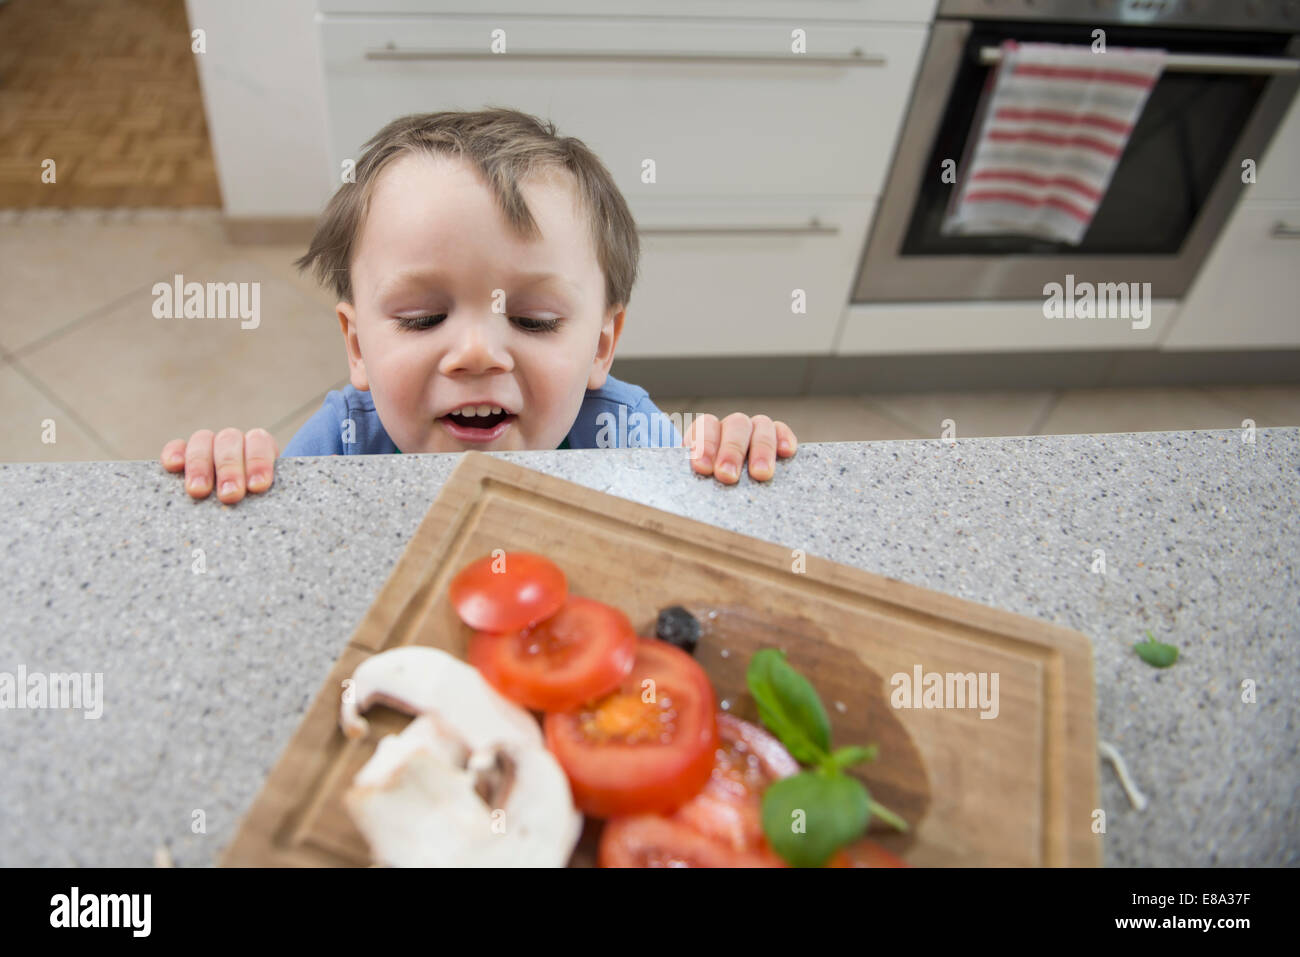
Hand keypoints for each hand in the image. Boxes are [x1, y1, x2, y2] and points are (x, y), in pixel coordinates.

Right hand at [160, 427, 279, 503]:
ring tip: (199, 491)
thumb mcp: (266, 496)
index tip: (258, 486)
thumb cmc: (257, 502)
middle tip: (230, 495)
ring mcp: (207, 444)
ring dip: (201, 465)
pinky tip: (174, 467)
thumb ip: (264, 492)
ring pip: (202, 441)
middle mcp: (233, 441)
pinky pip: (176, 447)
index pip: (260, 442)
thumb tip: (264, 498)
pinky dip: (174, 453)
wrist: (235, 508)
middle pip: (229, 442)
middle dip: (229, 469)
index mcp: (260, 444)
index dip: (258, 461)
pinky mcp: (183, 453)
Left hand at [684, 413, 797, 483]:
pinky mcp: (776, 438)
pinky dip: (784, 438)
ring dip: (761, 449)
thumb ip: (685, 480)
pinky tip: (786, 453)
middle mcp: (730, 428)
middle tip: (728, 476)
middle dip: (732, 451)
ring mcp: (754, 431)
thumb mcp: (690, 483)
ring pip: (761, 426)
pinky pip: (781, 431)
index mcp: (705, 433)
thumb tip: (666, 487)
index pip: (705, 427)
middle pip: (735, 426)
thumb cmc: (703, 488)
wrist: (725, 492)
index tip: (702, 468)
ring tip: (760, 474)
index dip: (704, 444)